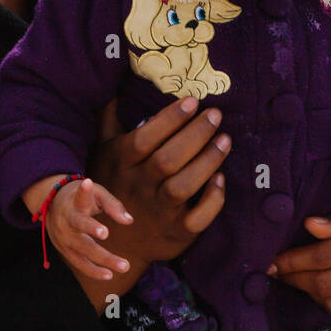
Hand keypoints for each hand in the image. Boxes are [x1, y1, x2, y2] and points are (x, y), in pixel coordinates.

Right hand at [42, 177, 133, 280]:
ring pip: (82, 250)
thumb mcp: (96, 194)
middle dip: (93, 230)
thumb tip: (129, 221)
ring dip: (102, 260)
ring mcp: (64, 238)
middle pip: (80, 226)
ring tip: (123, 266)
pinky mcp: (64, 250)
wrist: (51, 206)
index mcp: (74, 203)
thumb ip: (113, 205)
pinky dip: (93, 271)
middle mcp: (67, 220)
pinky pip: (79, 263)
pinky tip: (109, 275)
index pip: (79, 196)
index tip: (87, 183)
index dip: (83, 191)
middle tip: (106, 233)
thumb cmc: (81, 199)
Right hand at [89, 95, 228, 264]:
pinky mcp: (176, 234)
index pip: (145, 138)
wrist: (116, 242)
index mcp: (122, 163)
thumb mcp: (105, 152)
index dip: (170, 119)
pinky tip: (221, 179)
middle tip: (215, 114)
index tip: (192, 100)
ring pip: (183, 187)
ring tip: (225, 139)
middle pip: (167, 160)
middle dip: (195, 135)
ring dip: (207, 161)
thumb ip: (110, 121)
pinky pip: (197, 219)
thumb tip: (115, 88)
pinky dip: (212, 200)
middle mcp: (138, 187)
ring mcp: (158, 212)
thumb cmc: (115, 185)